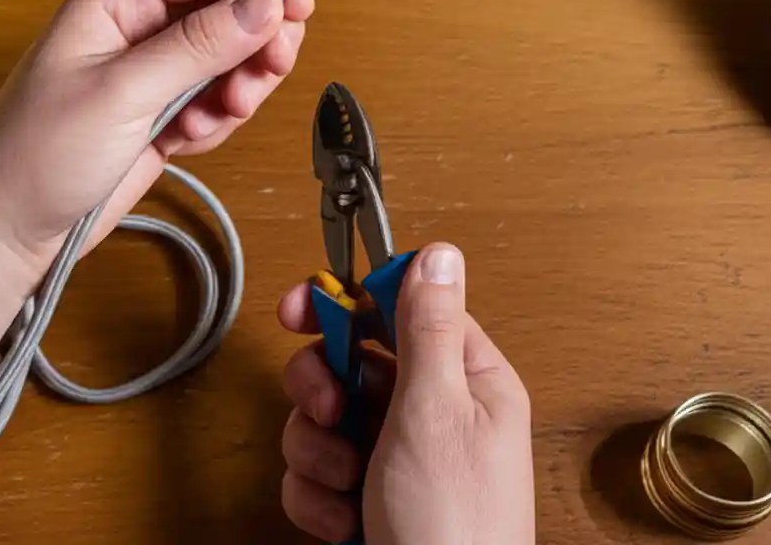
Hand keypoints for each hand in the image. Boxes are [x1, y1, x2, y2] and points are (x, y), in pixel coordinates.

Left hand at [0, 0, 314, 270]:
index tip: (298, 1)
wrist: (6, 232)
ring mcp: (150, 77)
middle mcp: (137, 32)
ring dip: (242, 84)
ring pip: (228, 59)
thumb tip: (264, 3)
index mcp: (116, 3)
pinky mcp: (159, 119)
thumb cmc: (35, 155)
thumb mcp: (123, 92)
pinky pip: (215, 104)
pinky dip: (219, 121)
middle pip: (226, 7)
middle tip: (272, 68)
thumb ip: (197, 46)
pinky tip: (192, 142)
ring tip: (224, 114)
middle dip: (258, 36)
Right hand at [277, 243, 535, 543]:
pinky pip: (316, 472)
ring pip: (323, 418)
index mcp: (467, 382)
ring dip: (319, 452)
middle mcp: (432, 415)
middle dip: (323, 388)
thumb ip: (427, 330)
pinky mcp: (365, 499)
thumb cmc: (453, 528)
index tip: (302, 307)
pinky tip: (346, 522)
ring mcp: (395, 459)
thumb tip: (438, 253)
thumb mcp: (437, 413)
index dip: (351, 302)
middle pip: (351, 361)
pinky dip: (319, 498)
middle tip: (329, 409)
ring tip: (346, 485)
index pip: (403, 311)